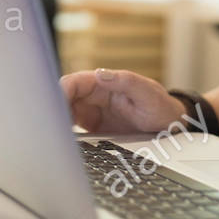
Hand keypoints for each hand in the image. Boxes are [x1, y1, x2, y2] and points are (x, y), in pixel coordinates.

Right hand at [59, 68, 186, 133]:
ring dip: (56, 123)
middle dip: (52, 110)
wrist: (169, 125)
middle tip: (49, 129)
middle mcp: (93, 95)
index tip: (54, 108)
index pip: (72, 83)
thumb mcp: (147, 93)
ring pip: (63, 113)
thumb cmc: (160, 106)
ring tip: (53, 139)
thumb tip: (99, 74)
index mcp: (103, 82)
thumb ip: (125, 82)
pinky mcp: (91, 126)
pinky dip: (64, 133)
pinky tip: (62, 143)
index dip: (59, 93)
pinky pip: (71, 127)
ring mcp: (90, 110)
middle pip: (62, 98)